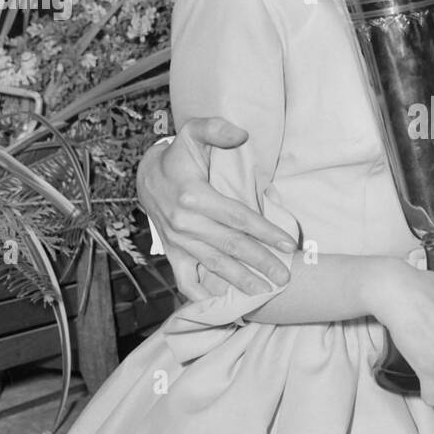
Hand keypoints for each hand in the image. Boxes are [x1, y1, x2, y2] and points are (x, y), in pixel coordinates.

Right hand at [137, 117, 298, 300]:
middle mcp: (186, 223)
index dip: (265, 231)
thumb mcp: (193, 132)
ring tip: (263, 293)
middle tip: (285, 277)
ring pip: (214, 265)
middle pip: (231, 246)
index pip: (239, 218)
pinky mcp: (172, 253)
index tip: (288, 244)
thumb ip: (215, 129)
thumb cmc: (178, 156)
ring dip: (240, 282)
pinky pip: (185, 279)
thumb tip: (241, 134)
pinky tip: (224, 305)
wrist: (145, 176)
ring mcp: (178, 241)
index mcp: (195, 196)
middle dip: (261, 263)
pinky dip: (202, 295)